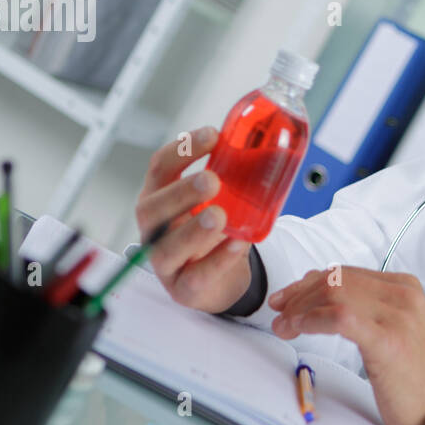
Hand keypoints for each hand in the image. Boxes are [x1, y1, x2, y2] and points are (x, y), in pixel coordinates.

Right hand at [136, 126, 251, 312]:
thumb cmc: (212, 233)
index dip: (181, 150)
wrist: (216, 280)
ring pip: (167, 248)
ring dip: (193, 230)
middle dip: (181, 192)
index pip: (159, 168)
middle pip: (152, 209)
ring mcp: (165, 262)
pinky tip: (237, 244)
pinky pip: (196, 277)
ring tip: (219, 215)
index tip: (212, 136)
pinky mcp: (183, 288)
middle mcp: (155, 229)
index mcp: (160, 197)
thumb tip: (272, 146)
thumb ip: (236, 176)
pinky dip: (218, 260)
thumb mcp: (220, 200)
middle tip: (212, 179)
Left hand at [267, 267, 424, 424]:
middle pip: (336, 280)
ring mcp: (398, 316)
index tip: (287, 299)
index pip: (346, 273)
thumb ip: (364, 307)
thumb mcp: (393, 330)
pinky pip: (339, 317)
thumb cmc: (414, 375)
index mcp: (405, 288)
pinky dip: (312, 320)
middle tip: (280, 314)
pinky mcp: (388, 341)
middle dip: (299, 294)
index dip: (308, 282)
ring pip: (334, 294)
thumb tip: (318, 289)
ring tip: (284, 327)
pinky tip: (300, 330)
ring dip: (300, 309)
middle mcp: (403, 295)